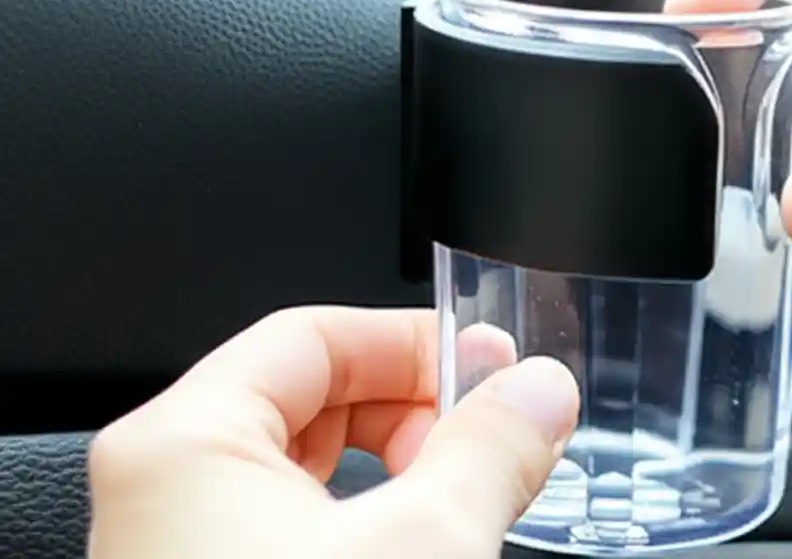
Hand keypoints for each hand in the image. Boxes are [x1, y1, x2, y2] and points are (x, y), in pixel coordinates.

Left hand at [87, 306, 578, 558]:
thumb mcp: (425, 547)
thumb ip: (491, 452)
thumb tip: (539, 394)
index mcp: (186, 447)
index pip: (311, 338)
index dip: (412, 343)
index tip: (490, 366)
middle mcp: (168, 495)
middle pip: (308, 398)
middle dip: (414, 410)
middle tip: (491, 432)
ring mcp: (186, 553)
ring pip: (308, 471)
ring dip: (402, 470)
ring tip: (469, 498)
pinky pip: (297, 531)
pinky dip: (372, 524)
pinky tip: (424, 547)